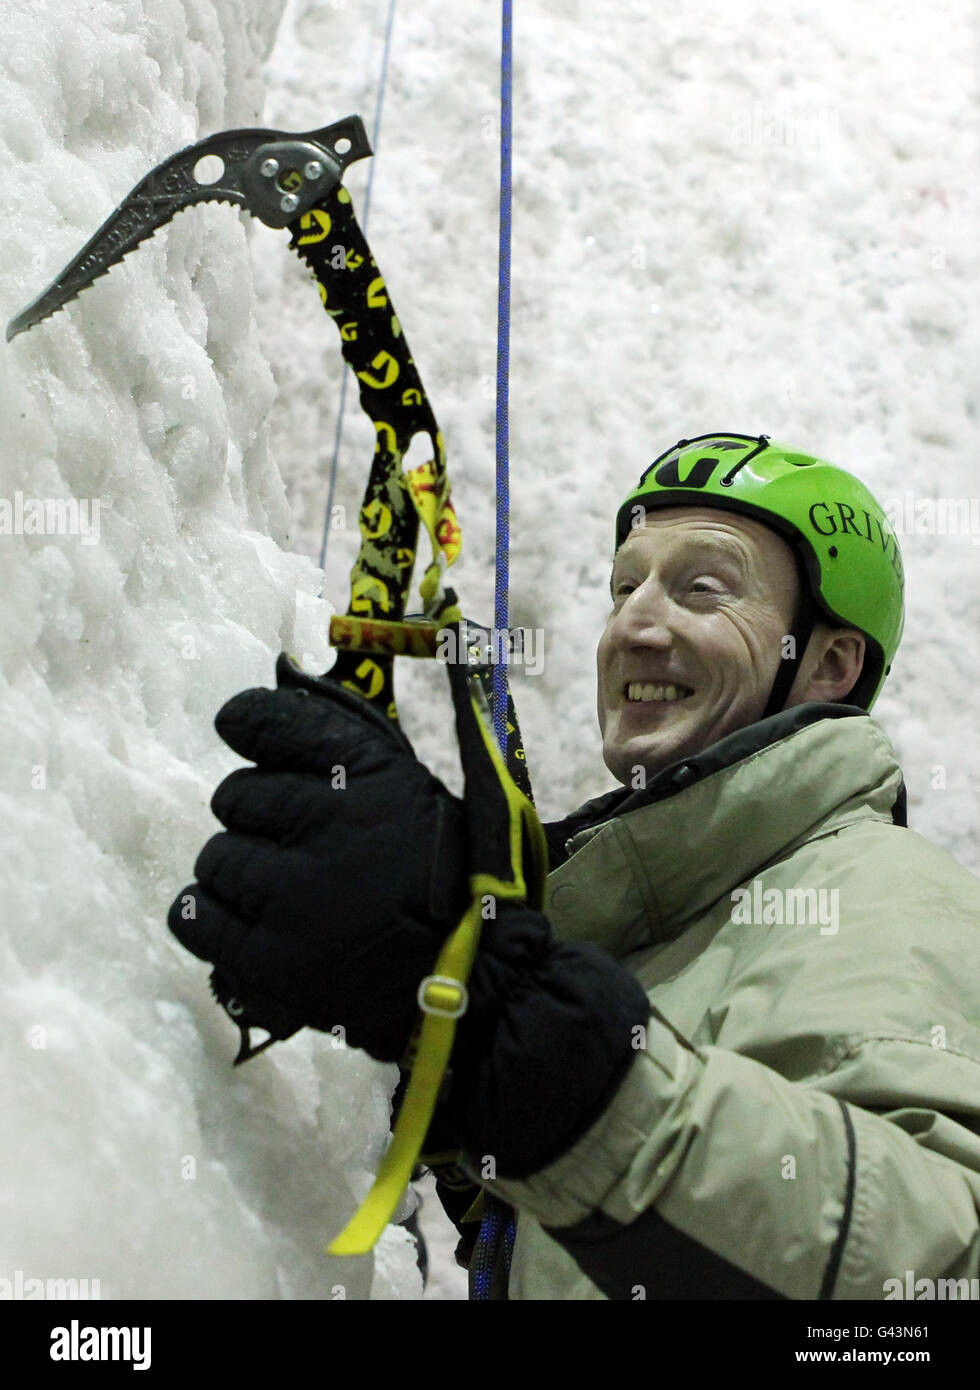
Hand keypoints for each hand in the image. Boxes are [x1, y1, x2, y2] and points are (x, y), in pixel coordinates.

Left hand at [168, 654, 470, 1061]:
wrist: (469, 981)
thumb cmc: (442, 881)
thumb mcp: (414, 793)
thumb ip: (350, 758)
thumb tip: (277, 707)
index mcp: (369, 775)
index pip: (271, 721)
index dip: (244, 721)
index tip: (235, 726)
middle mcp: (325, 823)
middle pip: (234, 797)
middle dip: (256, 820)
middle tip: (292, 849)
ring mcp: (290, 896)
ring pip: (214, 858)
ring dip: (238, 874)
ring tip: (279, 897)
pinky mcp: (267, 959)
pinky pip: (193, 915)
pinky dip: (209, 916)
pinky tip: (242, 924)